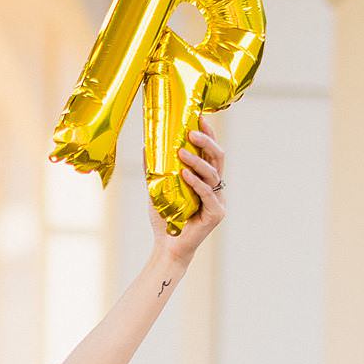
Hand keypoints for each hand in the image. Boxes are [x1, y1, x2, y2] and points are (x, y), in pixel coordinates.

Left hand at [149, 121, 225, 265]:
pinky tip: (185, 174)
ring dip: (197, 160)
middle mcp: (215, 187)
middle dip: (206, 142)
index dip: (207, 134)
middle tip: (192, 130)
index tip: (199, 117)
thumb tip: (145, 146)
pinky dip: (196, 182)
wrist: (167, 247)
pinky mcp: (216, 214)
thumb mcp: (157, 189)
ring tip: (181, 151)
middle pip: (217, 158)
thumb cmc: (165, 219)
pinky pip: (207, 193)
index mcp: (205, 179)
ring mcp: (218, 200)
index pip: (210, 152)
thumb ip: (155, 170)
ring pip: (212, 174)